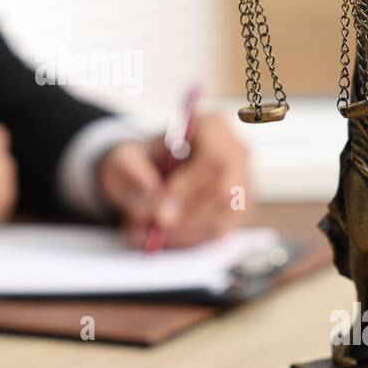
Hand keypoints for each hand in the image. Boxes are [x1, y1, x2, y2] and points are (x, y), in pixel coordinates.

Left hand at [98, 114, 251, 248]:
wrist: (149, 176)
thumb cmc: (141, 162)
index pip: (215, 157)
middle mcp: (237, 153)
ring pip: (221, 217)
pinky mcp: (239, 213)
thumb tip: (148, 187)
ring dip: (180, 232)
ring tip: (143, 234)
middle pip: (223, 192)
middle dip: (183, 216)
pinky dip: (185, 240)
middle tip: (150, 228)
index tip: (160, 209)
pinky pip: (218, 233)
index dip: (189, 186)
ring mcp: (243, 185)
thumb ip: (130, 169)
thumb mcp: (124, 158)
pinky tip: (159, 238)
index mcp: (213, 127)